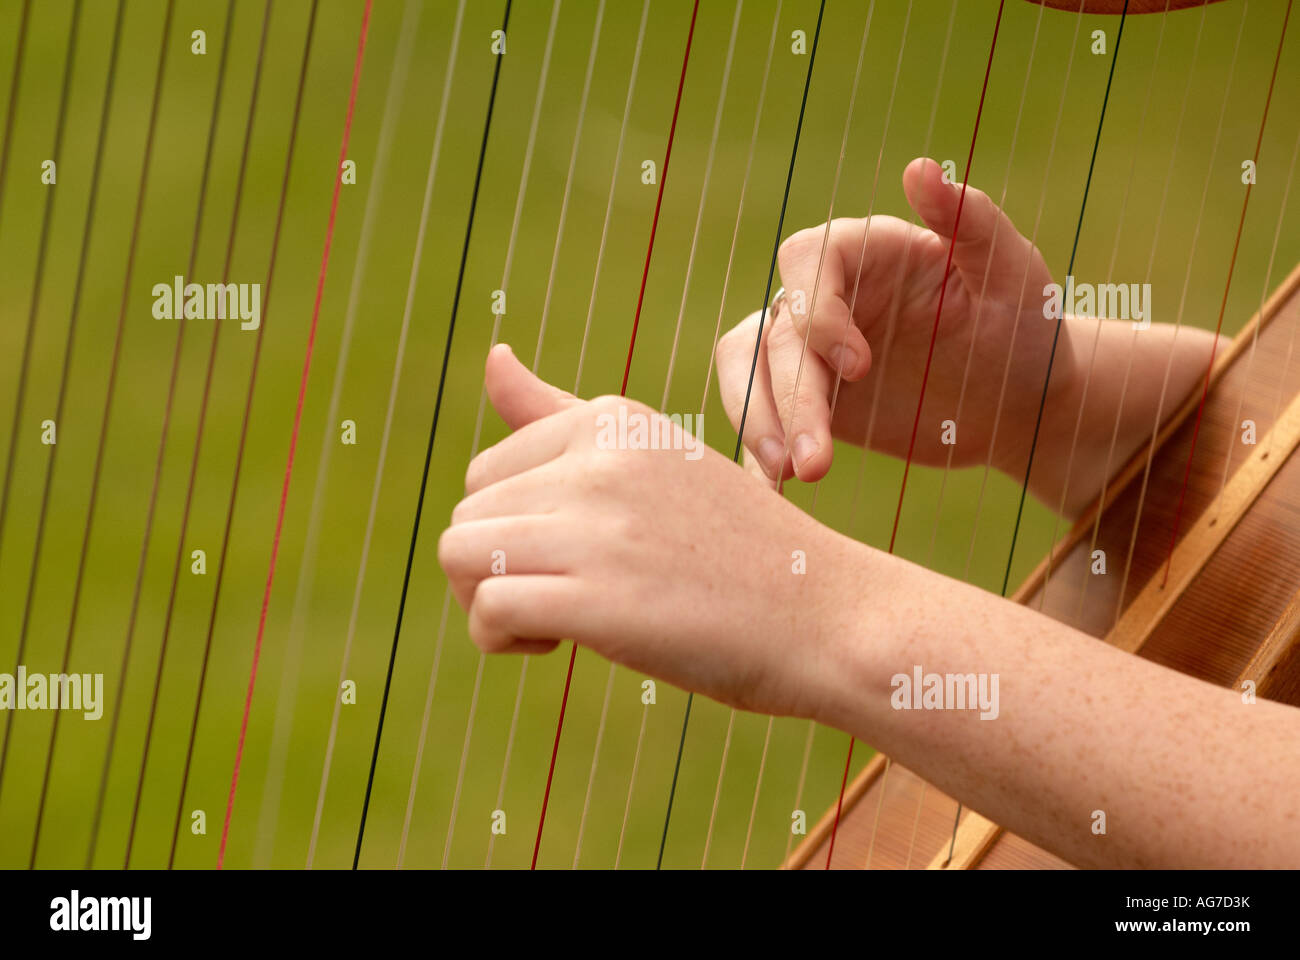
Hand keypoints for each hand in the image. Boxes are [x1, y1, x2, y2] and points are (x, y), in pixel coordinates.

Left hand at [438, 344, 870, 719]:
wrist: (829, 619)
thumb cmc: (740, 550)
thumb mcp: (655, 461)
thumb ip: (562, 415)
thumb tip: (489, 354)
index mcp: (611, 420)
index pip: (486, 473)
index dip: (516, 529)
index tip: (576, 555)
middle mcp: (599, 461)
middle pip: (467, 518)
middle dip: (495, 568)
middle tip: (566, 595)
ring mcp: (600, 528)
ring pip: (460, 555)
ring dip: (488, 602)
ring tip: (551, 622)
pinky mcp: (600, 600)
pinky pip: (488, 608)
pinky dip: (501, 638)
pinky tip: (557, 646)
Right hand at [716, 157, 1065, 483]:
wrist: (1022, 400)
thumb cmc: (1026, 323)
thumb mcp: (1014, 273)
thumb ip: (971, 221)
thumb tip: (921, 168)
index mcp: (865, 251)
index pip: (806, 262)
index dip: (818, 312)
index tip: (859, 367)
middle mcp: (824, 297)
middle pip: (772, 335)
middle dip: (788, 399)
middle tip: (818, 463)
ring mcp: (808, 354)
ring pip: (746, 373)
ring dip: (758, 424)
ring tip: (793, 477)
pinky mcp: (809, 403)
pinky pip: (763, 422)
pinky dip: (759, 458)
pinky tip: (776, 496)